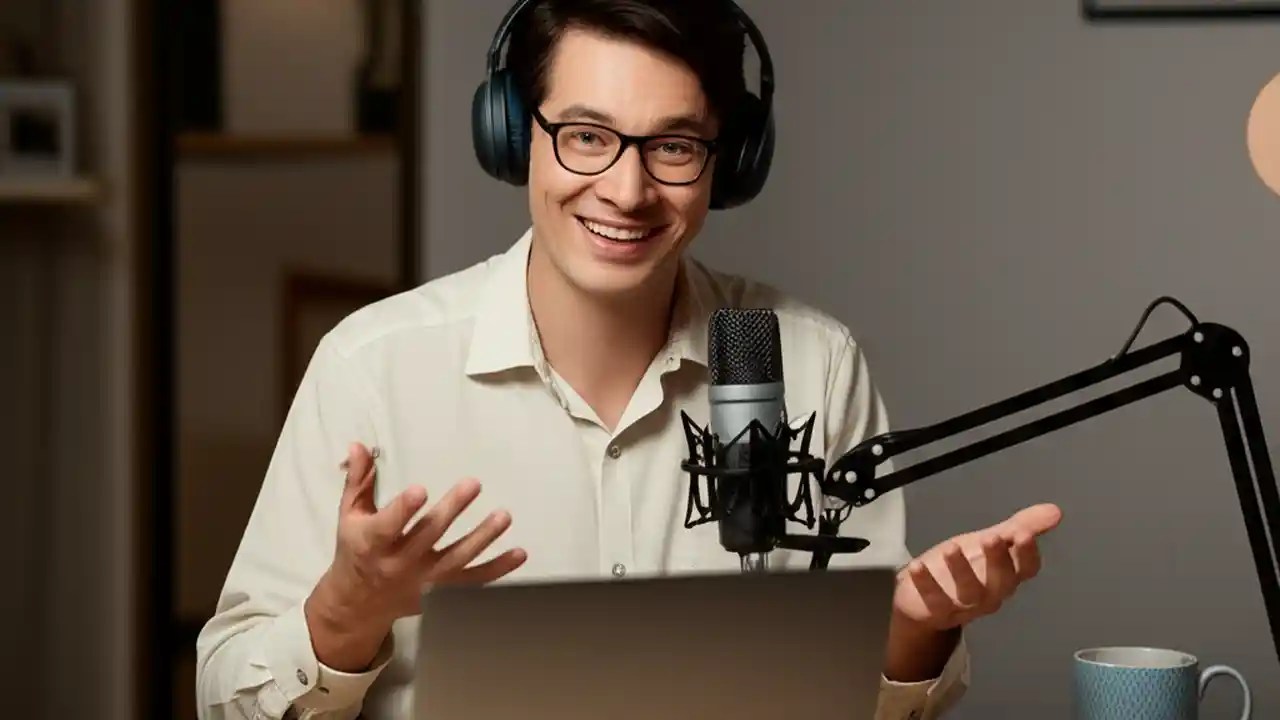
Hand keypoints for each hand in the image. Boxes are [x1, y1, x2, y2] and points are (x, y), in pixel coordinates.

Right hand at [305, 442, 526, 670]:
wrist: (359, 603)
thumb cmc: (356, 548)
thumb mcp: (349, 515)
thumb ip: (358, 480)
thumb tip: (358, 445)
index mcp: (372, 542)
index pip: (388, 526)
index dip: (403, 510)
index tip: (421, 490)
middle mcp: (399, 563)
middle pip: (428, 536)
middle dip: (451, 510)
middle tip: (473, 483)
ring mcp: (424, 578)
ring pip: (456, 559)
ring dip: (482, 538)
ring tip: (504, 515)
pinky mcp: (442, 590)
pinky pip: (472, 580)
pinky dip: (497, 569)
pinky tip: (519, 553)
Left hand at [893, 503, 1061, 633]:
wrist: (925, 599)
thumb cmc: (965, 567)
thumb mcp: (991, 542)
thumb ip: (1020, 527)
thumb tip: (1055, 511)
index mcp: (1007, 575)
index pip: (1027, 568)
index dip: (1028, 553)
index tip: (1024, 533)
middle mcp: (991, 593)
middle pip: (1001, 581)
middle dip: (998, 560)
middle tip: (992, 537)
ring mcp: (964, 605)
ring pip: (969, 592)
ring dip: (961, 570)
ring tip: (951, 547)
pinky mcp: (936, 610)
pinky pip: (934, 601)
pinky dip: (925, 584)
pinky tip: (916, 565)